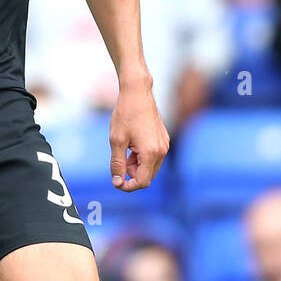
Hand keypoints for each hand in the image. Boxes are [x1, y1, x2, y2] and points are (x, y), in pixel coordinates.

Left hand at [109, 75, 169, 191]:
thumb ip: (117, 164)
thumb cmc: (125, 115)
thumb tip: (117, 182)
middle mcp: (162, 151)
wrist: (137, 93)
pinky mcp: (163, 140)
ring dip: (136, 165)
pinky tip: (133, 144)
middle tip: (120, 160)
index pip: (142, 182)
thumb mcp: (116, 141)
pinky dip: (142, 157)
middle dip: (132, 174)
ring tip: (126, 149)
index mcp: (151, 153)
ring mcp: (164, 145)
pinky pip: (153, 157)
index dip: (128, 186)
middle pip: (147, 176)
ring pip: (150, 167)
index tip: (116, 182)